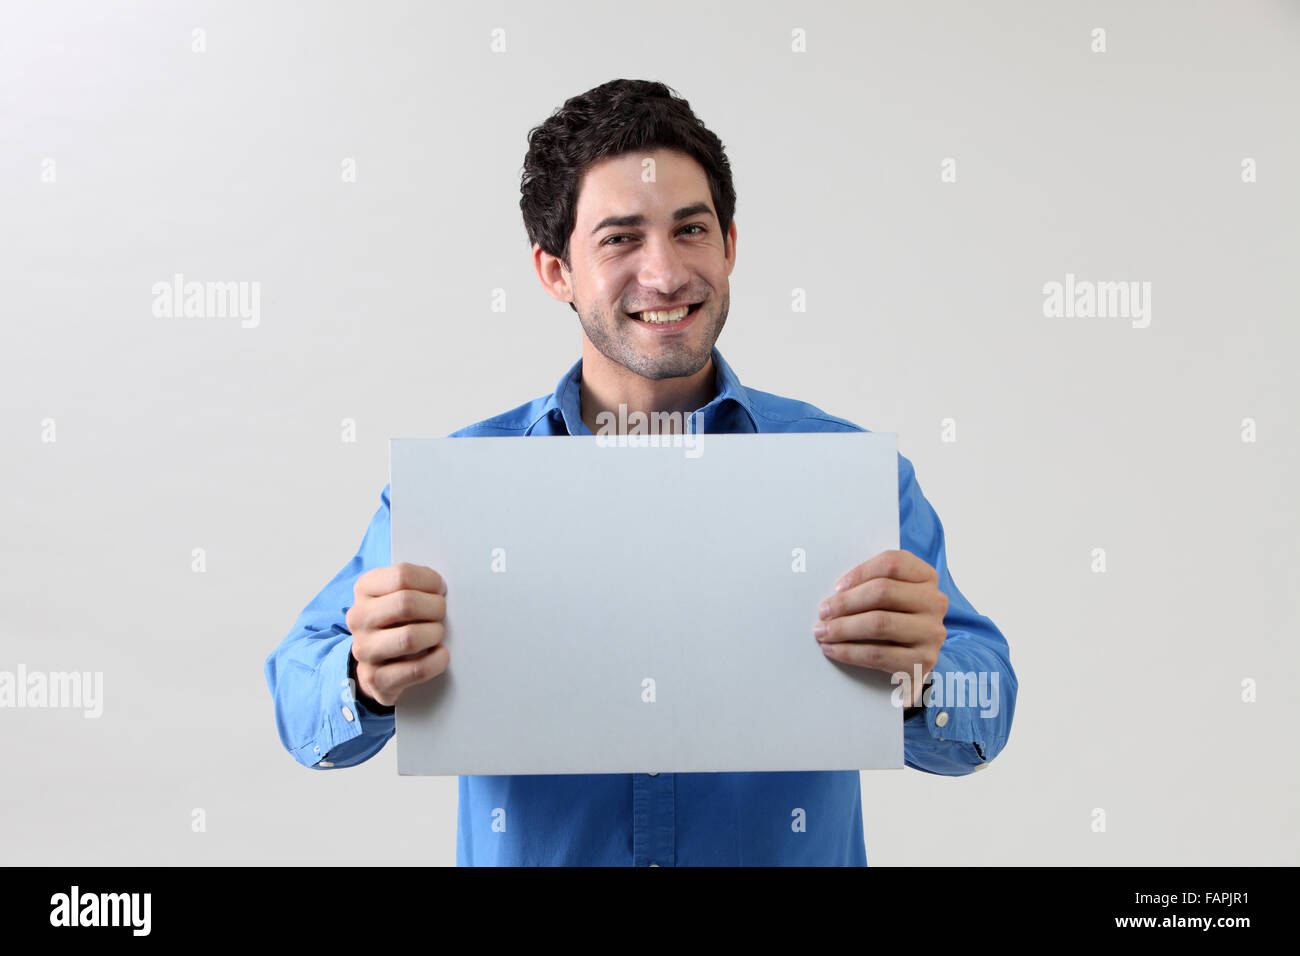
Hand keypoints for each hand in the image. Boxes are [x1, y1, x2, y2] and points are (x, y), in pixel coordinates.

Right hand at [346, 562, 448, 707]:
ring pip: (410, 638)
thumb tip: (442, 587)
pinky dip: (436, 661)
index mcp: (365, 589)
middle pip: (406, 604)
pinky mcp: (376, 678)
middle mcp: (359, 618)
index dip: (430, 581)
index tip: (440, 589)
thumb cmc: (396, 619)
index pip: (402, 575)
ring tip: (436, 634)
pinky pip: (416, 670)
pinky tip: (440, 654)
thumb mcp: (397, 593)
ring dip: (434, 634)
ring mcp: (364, 650)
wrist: (377, 660)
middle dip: (435, 607)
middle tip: (441, 613)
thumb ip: (415, 584)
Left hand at [813, 550, 947, 707]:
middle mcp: (935, 602)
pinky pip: (878, 654)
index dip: (860, 572)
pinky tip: (833, 649)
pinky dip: (849, 652)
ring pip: (879, 623)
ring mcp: (932, 632)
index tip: (837, 586)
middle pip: (883, 591)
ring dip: (843, 628)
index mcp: (926, 577)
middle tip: (823, 611)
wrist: (911, 660)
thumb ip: (870, 585)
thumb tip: (834, 592)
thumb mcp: (890, 597)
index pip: (892, 563)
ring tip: (822, 632)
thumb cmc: (893, 619)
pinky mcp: (923, 661)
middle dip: (846, 602)